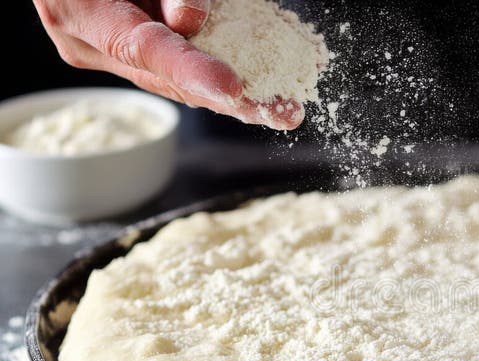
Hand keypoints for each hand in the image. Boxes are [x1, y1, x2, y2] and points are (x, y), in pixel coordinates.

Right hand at [32, 0, 302, 129]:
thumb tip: (191, 20)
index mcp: (77, 11)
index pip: (142, 46)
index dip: (191, 70)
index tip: (234, 89)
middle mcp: (89, 44)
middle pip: (169, 80)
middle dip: (232, 102)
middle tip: (282, 114)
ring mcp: (109, 53)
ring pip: (178, 83)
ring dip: (237, 100)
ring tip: (284, 109)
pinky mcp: (131, 54)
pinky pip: (180, 70)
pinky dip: (222, 77)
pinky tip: (266, 89)